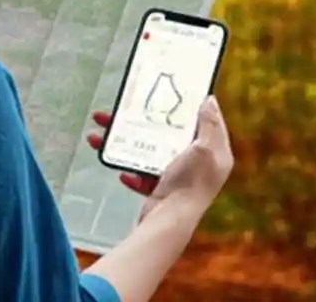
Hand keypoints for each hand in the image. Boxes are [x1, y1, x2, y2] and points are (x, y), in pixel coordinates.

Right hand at [88, 97, 233, 222]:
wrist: (170, 222)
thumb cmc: (189, 184)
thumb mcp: (203, 149)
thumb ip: (209, 125)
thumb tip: (210, 100)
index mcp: (215, 153)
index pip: (207, 123)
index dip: (193, 107)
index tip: (177, 93)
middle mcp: (199, 165)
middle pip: (170, 135)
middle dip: (145, 122)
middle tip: (125, 110)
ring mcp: (180, 178)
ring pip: (150, 152)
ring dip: (126, 143)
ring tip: (101, 135)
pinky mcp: (162, 190)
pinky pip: (143, 174)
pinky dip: (131, 171)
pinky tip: (121, 170)